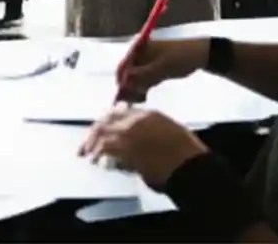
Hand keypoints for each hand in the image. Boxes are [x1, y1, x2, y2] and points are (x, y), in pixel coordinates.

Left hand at [79, 105, 207, 188]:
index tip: (100, 127)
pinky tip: (95, 160)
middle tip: (87, 143)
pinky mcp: (126, 151)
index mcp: (149, 114)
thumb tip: (136, 137)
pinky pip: (105, 148)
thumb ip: (151, 129)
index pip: (119, 112)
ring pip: (102, 133)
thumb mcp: (170, 131)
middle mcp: (136, 121)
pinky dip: (98, 153)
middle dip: (95, 131)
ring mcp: (130, 135)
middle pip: (106, 121)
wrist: (189, 166)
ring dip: (92, 143)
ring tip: (88, 153)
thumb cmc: (186, 152)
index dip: (106, 120)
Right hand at [116, 38, 208, 101]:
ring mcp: (144, 62)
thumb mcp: (162, 67)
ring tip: (142, 99)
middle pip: (126, 74)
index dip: (122, 82)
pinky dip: (142, 90)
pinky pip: (142, 82)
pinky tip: (144, 97)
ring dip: (135, 91)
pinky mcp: (151, 70)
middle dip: (129, 88)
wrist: (199, 55)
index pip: (123, 66)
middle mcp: (138, 54)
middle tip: (135, 101)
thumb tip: (125, 83)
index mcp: (138, 47)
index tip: (124, 97)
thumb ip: (144, 74)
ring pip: (134, 80)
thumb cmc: (181, 57)